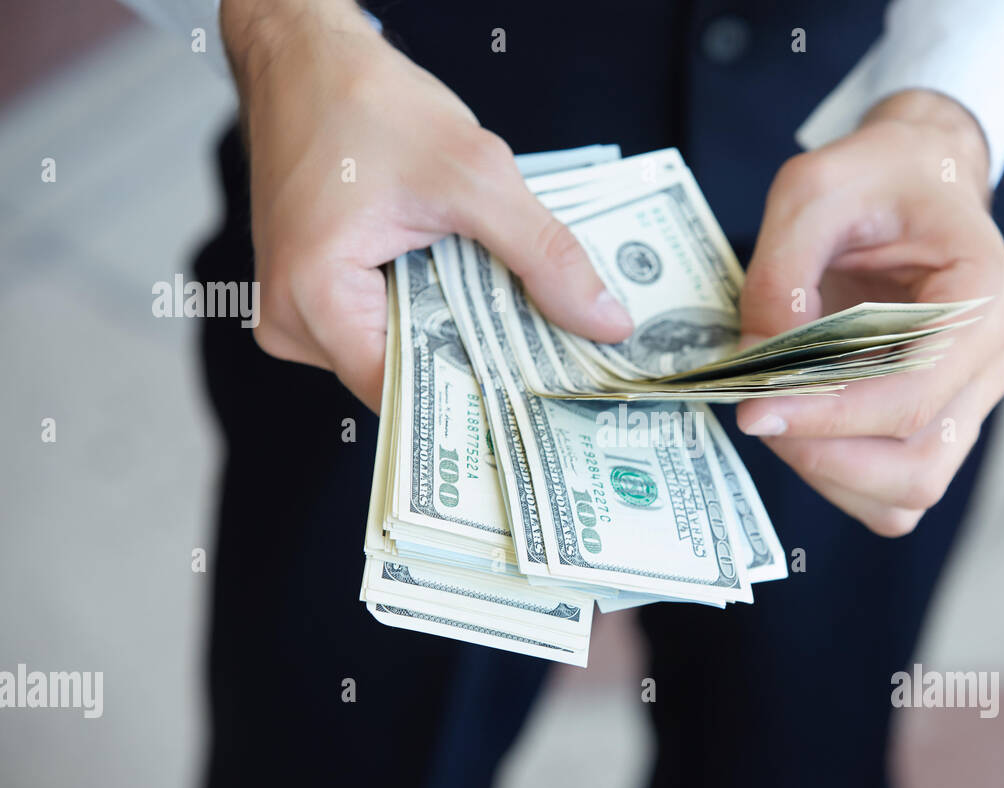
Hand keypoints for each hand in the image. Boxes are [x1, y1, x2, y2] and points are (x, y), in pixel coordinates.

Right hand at [220, 0, 631, 410]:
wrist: (303, 54)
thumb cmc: (362, 100)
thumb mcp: (475, 176)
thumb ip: (543, 255)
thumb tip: (604, 320)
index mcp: (312, 298)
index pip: (407, 396)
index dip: (481, 402)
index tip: (545, 410)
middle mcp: (292, 320)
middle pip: (406, 381)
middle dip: (481, 370)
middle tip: (557, 369)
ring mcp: (299, 312)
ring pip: (400, 356)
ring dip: (460, 339)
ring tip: (524, 325)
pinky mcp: (317, 296)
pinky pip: (387, 326)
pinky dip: (436, 314)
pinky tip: (479, 297)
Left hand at [735, 90, 1003, 536]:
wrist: (916, 180)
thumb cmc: (877, 178)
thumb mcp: (812, 191)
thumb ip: (780, 274)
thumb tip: (759, 362)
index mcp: (982, 296)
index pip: (912, 393)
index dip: (827, 416)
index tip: (755, 409)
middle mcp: (990, 359)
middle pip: (917, 466)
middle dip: (825, 457)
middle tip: (759, 413)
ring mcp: (969, 399)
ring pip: (907, 491)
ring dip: (830, 475)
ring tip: (777, 416)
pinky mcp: (939, 421)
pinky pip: (894, 491)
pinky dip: (843, 480)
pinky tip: (804, 430)